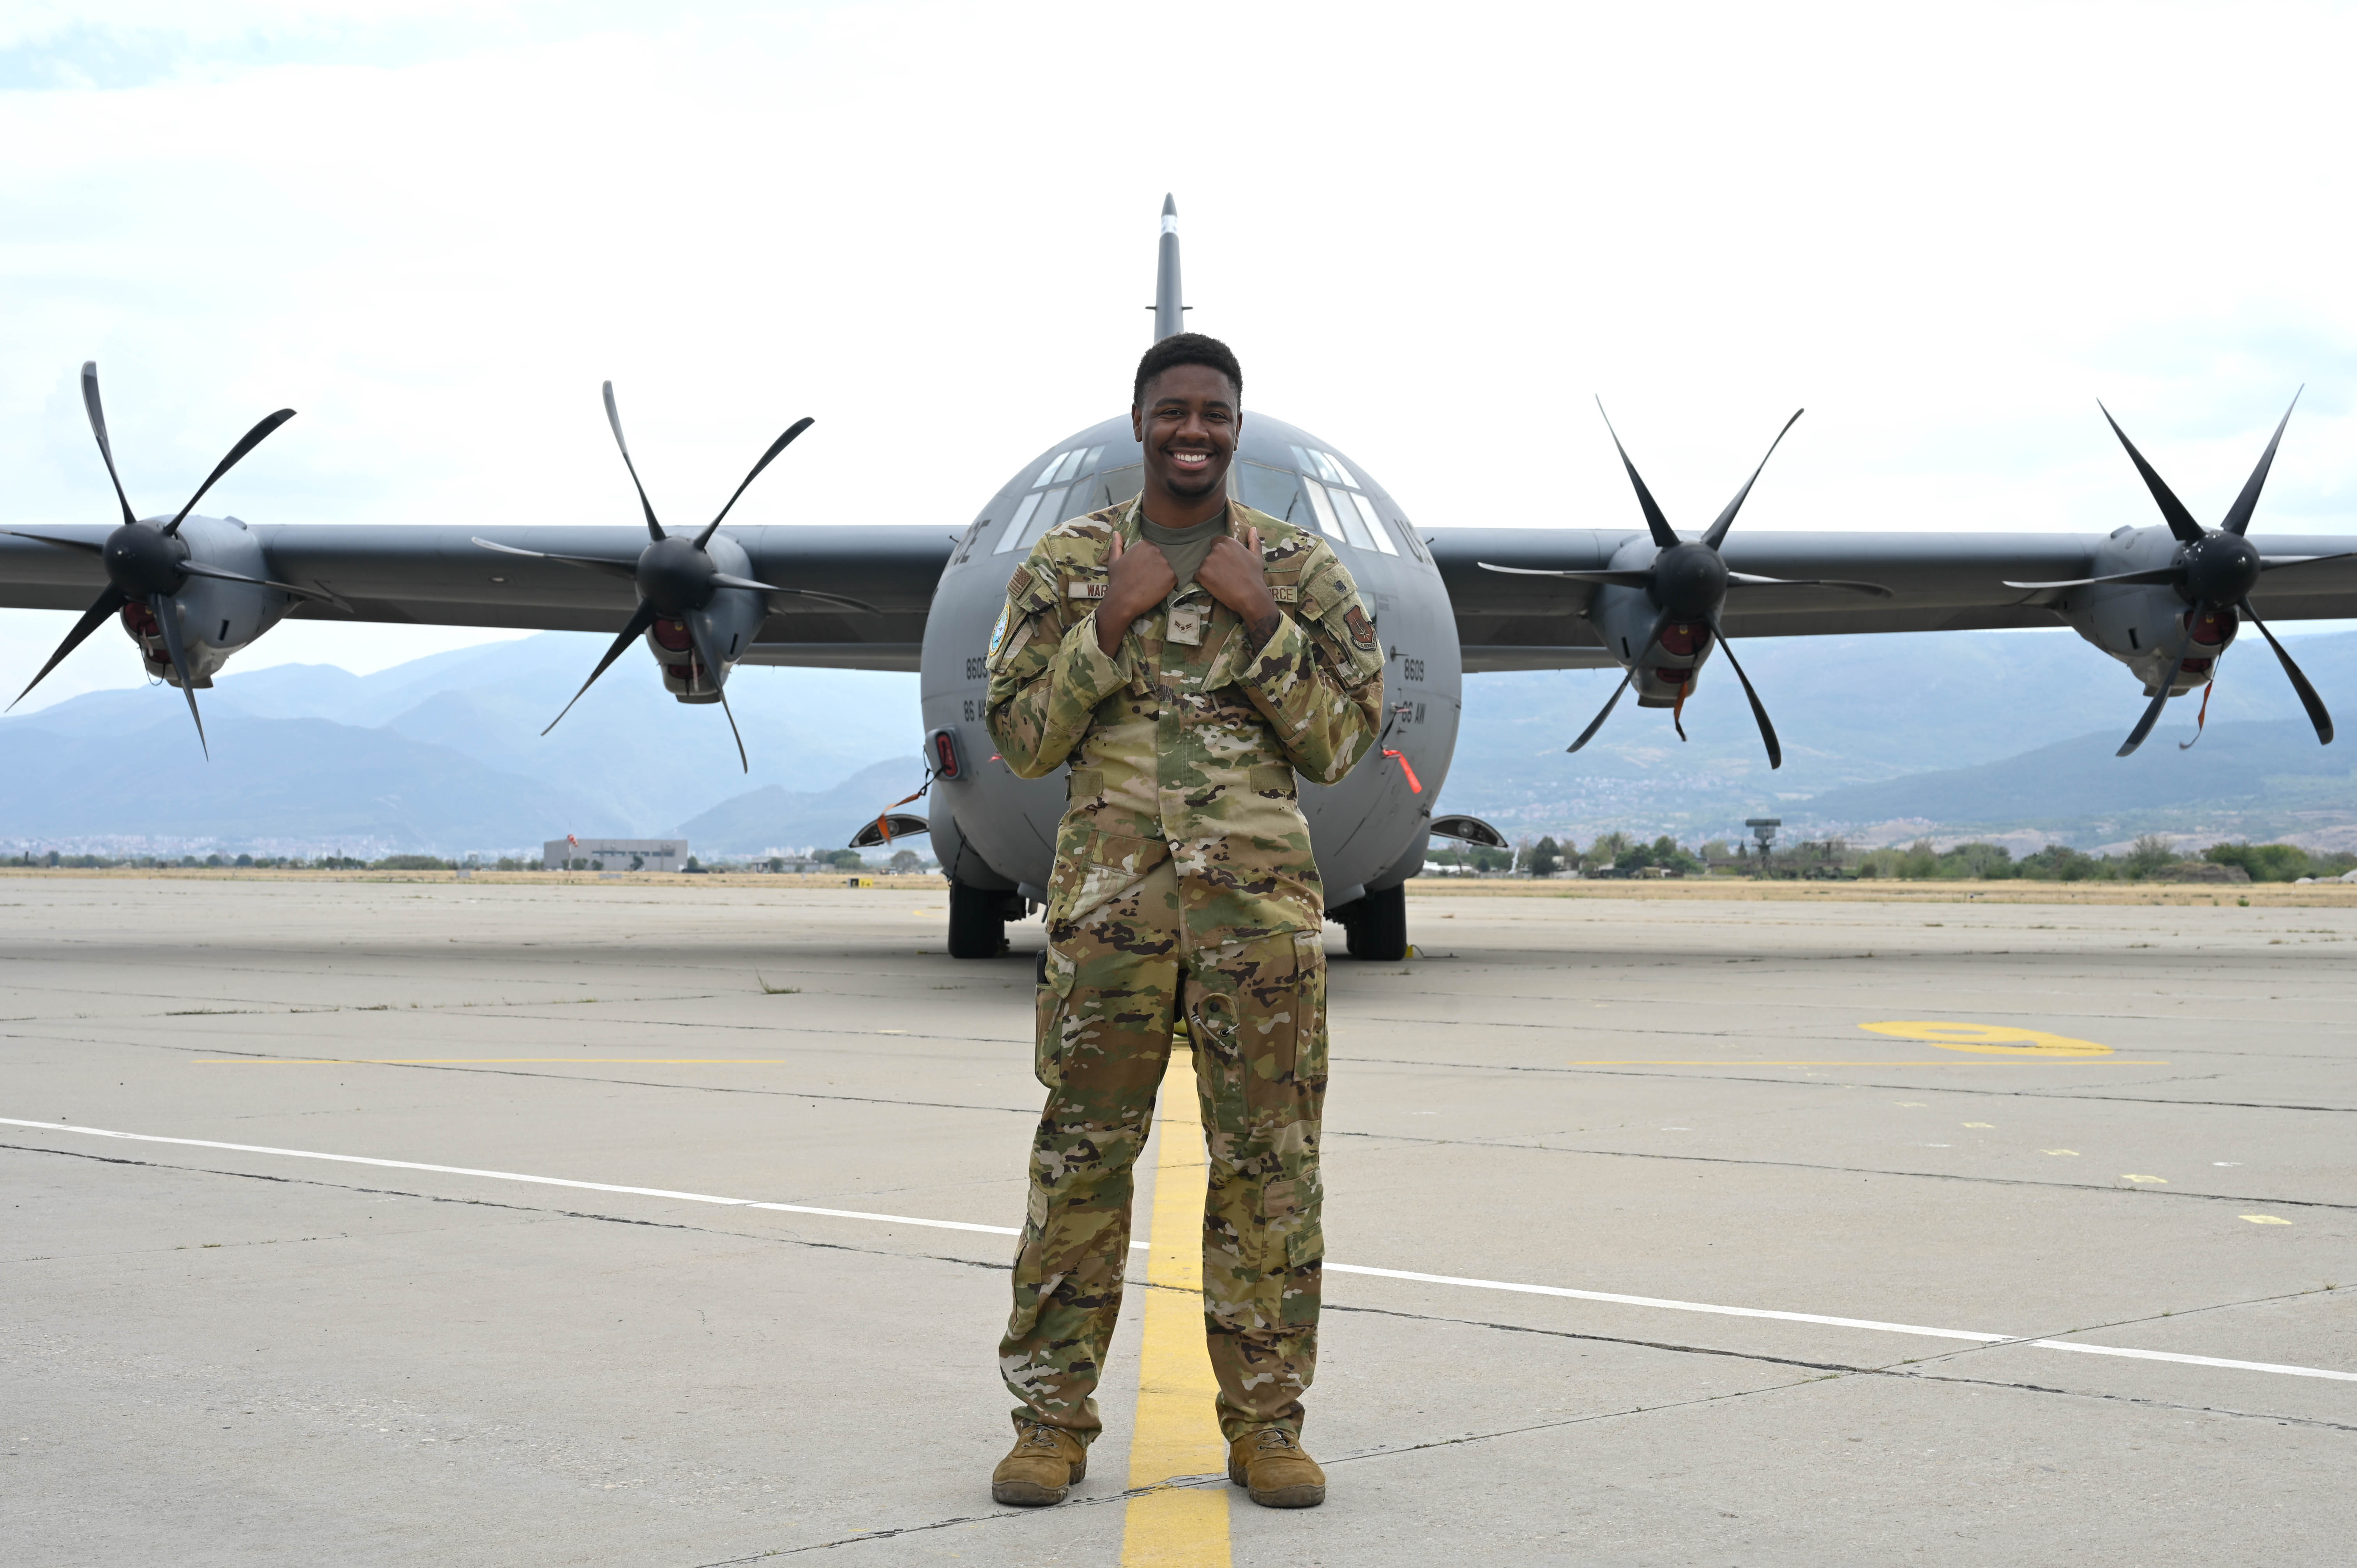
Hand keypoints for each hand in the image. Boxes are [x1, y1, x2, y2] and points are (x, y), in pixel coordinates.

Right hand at [1098, 531, 1175, 655]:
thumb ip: (1117, 545)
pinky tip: (1155, 590)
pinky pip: (1172, 580)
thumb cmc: (1117, 581)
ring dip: (1160, 577)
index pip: (1151, 551)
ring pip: (1166, 570)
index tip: (1138, 571)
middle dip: (1154, 568)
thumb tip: (1117, 532)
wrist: (1122, 600)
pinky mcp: (1172, 577)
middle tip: (1143, 579)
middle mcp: (1156, 551)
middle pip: (1160, 560)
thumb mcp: (1114, 561)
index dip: (1146, 563)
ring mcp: (1165, 564)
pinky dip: (1166, 586)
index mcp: (1144, 544)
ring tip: (1149, 585)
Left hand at [1195, 526, 1281, 650]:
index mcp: (1228, 542)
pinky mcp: (1202, 574)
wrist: (1250, 595)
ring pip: (1203, 566)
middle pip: (1209, 555)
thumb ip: (1253, 541)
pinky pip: (1197, 576)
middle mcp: (1216, 549)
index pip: (1216, 543)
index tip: (1227, 564)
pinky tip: (1214, 586)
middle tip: (1226, 575)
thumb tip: (1253, 528)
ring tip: (1222, 581)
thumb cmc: (1254, 576)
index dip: (1220, 554)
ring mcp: (1208, 561)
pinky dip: (1203, 582)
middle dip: (1215, 563)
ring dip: (1209, 573)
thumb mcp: (1257, 556)